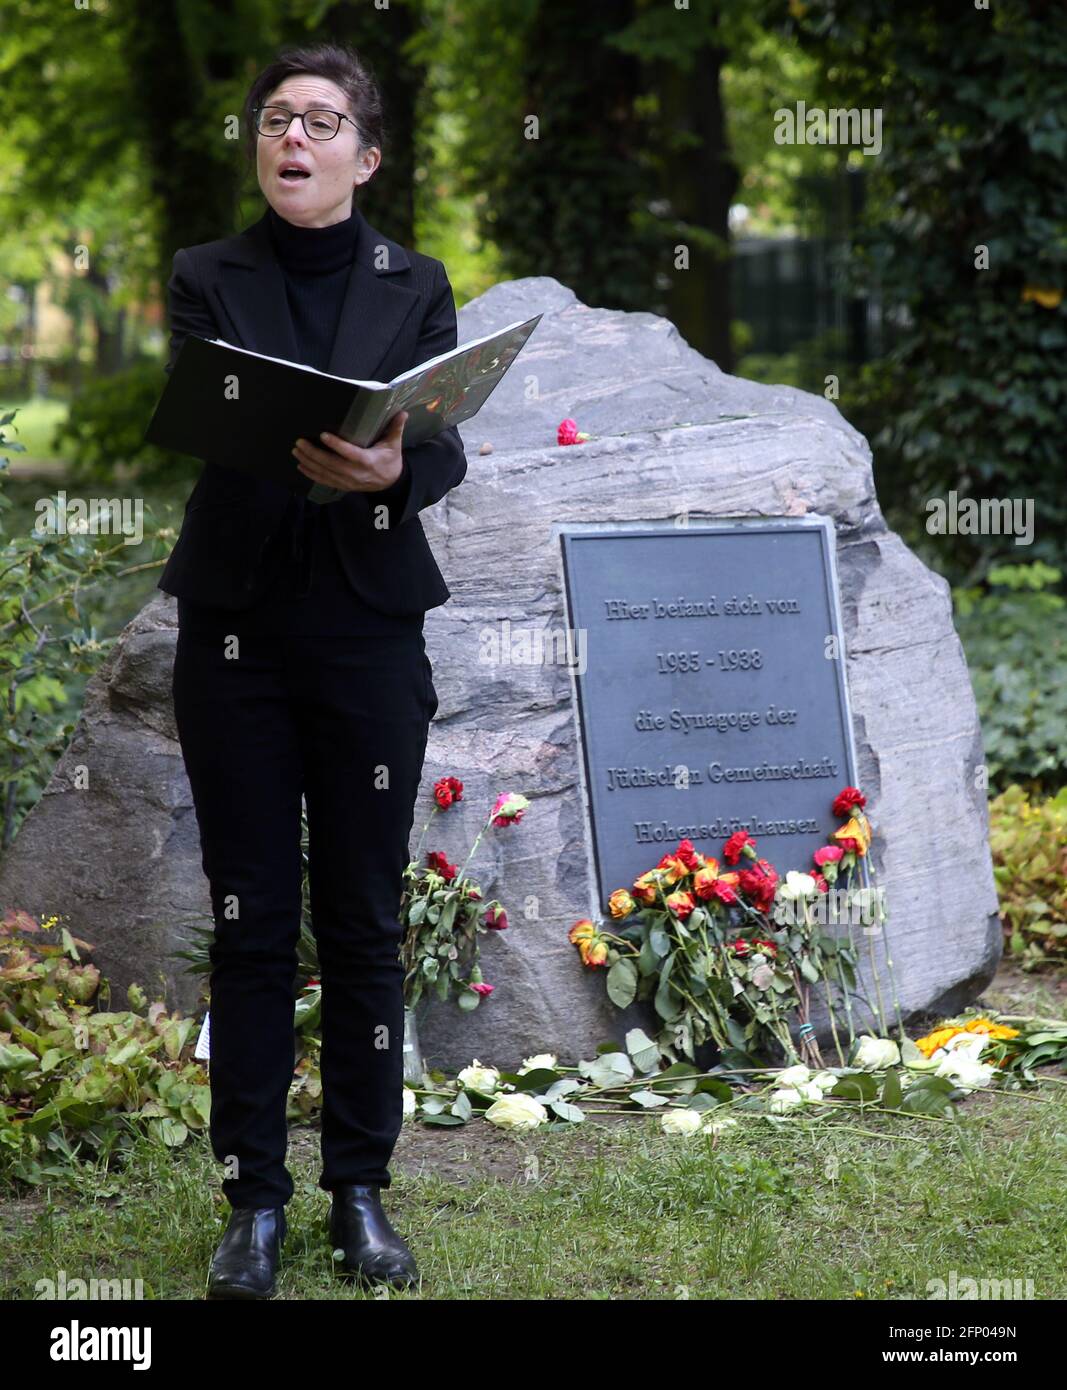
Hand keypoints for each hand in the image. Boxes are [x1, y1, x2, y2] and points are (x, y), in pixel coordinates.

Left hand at [292, 410, 408, 492]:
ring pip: (325, 473)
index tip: (323, 435)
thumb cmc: (390, 460)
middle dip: (314, 454)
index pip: (350, 453)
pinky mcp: (343, 485)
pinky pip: (324, 481)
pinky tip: (301, 466)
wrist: (390, 483)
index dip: (336, 445)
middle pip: (332, 464)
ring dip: (309, 463)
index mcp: (368, 461)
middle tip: (300, 442)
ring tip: (297, 451)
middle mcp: (356, 473)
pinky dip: (312, 474)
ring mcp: (348, 481)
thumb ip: (395, 428)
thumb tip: (403, 412)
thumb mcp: (394, 444)